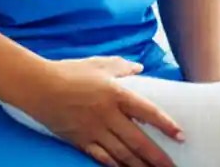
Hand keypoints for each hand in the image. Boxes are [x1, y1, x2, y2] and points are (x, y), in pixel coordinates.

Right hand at [17, 56, 183, 166]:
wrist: (38, 87)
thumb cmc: (70, 72)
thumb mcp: (100, 64)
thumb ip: (122, 66)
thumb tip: (139, 68)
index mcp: (117, 94)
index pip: (148, 112)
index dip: (166, 125)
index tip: (180, 136)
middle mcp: (108, 115)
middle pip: (138, 141)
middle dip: (157, 157)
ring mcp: (94, 130)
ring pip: (122, 153)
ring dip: (139, 165)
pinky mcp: (80, 140)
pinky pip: (101, 157)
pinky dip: (115, 165)